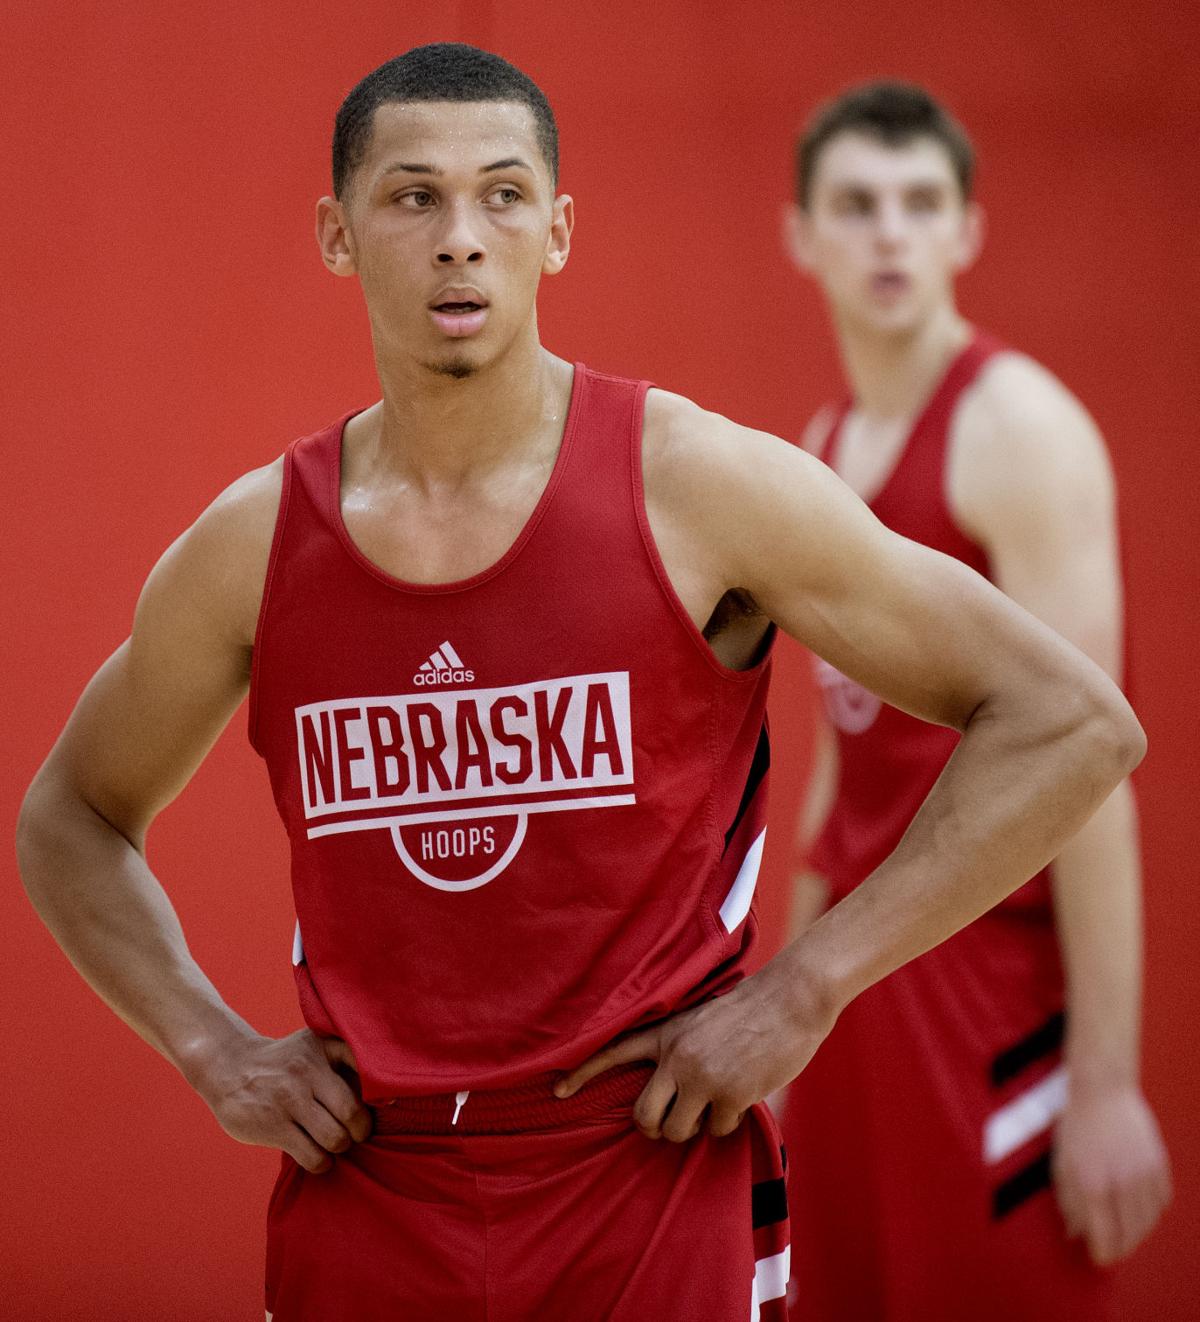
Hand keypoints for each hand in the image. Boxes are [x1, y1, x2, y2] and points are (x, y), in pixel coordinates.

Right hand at [193, 1028, 372, 1172]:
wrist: (228, 1067)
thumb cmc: (284, 1061)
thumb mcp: (313, 1045)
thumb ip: (345, 1060)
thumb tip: (388, 1097)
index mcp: (321, 1049)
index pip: (363, 1074)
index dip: (377, 1099)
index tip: (382, 1108)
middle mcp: (306, 1072)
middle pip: (351, 1113)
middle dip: (361, 1131)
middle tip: (357, 1134)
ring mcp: (288, 1100)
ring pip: (334, 1138)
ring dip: (340, 1147)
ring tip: (335, 1144)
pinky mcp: (273, 1126)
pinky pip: (312, 1155)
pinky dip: (322, 1163)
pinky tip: (318, 1156)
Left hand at [555, 966, 835, 1141]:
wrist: (790, 998)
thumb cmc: (750, 1010)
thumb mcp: (701, 1019)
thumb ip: (679, 1047)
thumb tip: (666, 1088)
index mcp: (666, 1032)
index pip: (614, 1051)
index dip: (584, 1073)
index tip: (558, 1091)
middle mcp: (676, 1056)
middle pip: (644, 1117)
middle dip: (657, 1128)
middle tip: (672, 1123)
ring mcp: (702, 1077)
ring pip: (678, 1131)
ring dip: (696, 1126)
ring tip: (715, 1103)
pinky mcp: (731, 1094)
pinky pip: (718, 1129)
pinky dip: (729, 1121)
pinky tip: (744, 1094)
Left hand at [1053, 1081, 1171, 1263]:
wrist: (1103, 1091)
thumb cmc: (1077, 1126)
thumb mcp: (1062, 1163)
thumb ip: (1068, 1201)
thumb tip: (1074, 1232)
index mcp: (1092, 1183)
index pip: (1104, 1235)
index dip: (1102, 1253)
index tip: (1098, 1258)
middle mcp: (1121, 1182)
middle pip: (1129, 1234)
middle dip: (1120, 1248)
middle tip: (1111, 1250)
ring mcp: (1144, 1174)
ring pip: (1148, 1222)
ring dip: (1137, 1233)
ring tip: (1125, 1233)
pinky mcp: (1160, 1165)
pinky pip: (1161, 1202)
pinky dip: (1152, 1213)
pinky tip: (1140, 1211)